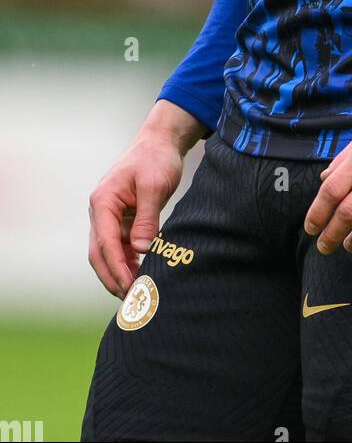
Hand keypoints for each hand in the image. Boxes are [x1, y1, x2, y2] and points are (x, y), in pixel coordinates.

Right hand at [87, 101, 202, 298]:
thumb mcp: (154, 186)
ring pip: (108, 253)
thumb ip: (147, 219)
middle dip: (113, 278)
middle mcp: (101, 211)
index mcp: (103, 202)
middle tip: (132, 300)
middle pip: (99, 254)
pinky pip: (119, 246)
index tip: (130, 287)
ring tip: (138, 292)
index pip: (105, 243)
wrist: (160, 142)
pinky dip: (127, 262)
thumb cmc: (156, 159)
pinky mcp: (121, 219)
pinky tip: (142, 273)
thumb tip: (141, 250)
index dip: (117, 268)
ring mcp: (109, 216)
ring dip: (119, 273)